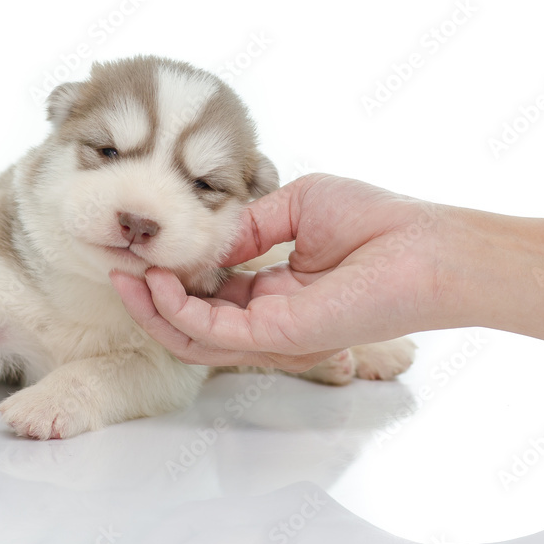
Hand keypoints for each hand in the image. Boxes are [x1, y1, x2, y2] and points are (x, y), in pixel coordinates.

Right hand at [110, 174, 444, 370]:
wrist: (426, 246)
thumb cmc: (375, 220)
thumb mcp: (296, 205)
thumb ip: (247, 224)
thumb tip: (205, 234)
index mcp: (274, 289)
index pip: (208, 295)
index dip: (171, 276)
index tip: (142, 249)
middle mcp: (268, 317)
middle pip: (191, 324)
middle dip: (149, 299)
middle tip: (118, 270)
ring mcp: (273, 332)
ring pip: (193, 339)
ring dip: (153, 310)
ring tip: (126, 278)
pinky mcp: (280, 337)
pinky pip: (213, 334)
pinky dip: (179, 312)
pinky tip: (160, 283)